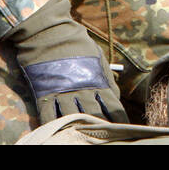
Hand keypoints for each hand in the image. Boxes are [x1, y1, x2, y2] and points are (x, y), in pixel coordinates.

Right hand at [10, 0, 127, 124]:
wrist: (49, 31)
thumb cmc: (77, 43)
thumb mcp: (98, 58)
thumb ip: (107, 78)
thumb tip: (115, 97)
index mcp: (98, 81)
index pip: (113, 107)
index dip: (119, 120)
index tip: (123, 129)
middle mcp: (82, 89)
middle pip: (95, 116)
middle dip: (101, 128)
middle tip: (105, 136)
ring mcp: (63, 92)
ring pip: (73, 118)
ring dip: (79, 129)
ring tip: (83, 138)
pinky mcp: (45, 93)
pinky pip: (49, 115)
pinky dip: (53, 125)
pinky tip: (59, 134)